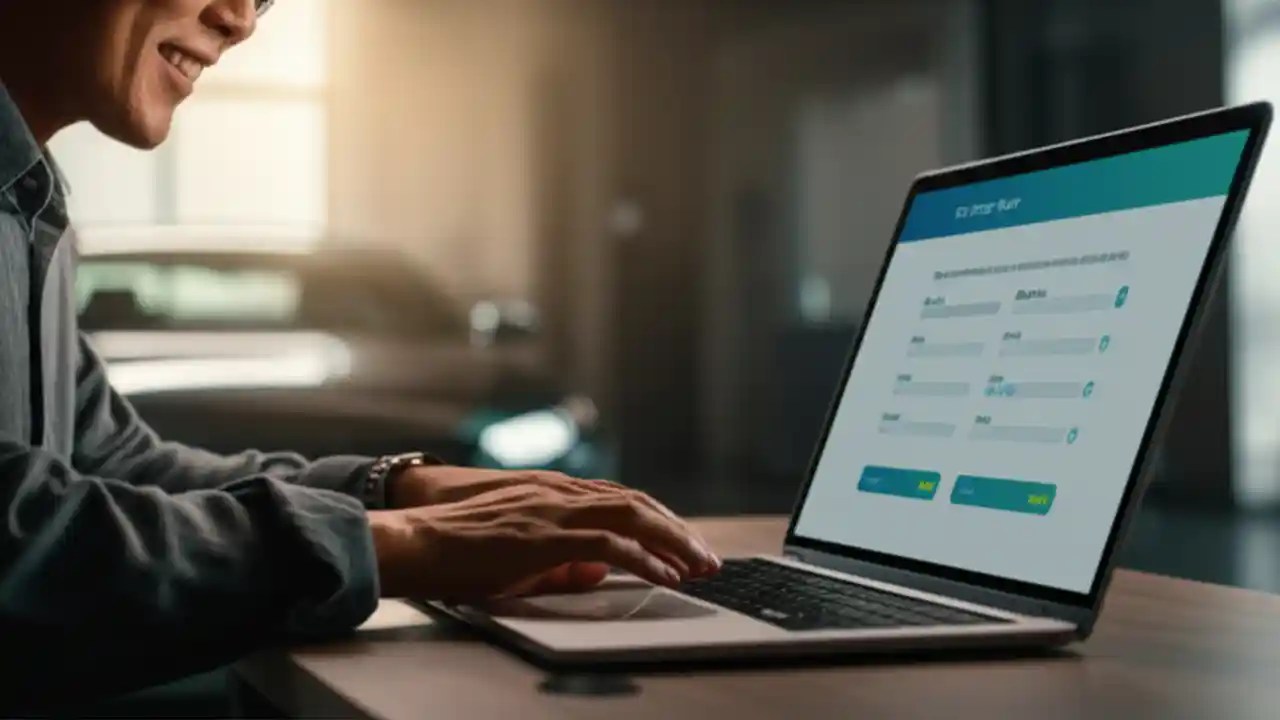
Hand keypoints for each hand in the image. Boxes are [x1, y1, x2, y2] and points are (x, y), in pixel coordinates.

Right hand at [387, 465, 713, 571]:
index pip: (621, 499)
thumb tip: (599, 573)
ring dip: (673, 542)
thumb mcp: (519, 554)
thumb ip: (561, 561)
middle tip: (707, 557)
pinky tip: (666, 575)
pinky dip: (645, 559)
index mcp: (553, 492)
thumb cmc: (456, 551)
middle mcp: (560, 493)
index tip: (684, 542)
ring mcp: (555, 510)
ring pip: (632, 517)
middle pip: (637, 503)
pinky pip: (611, 546)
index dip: (658, 519)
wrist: (416, 540)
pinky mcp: (548, 535)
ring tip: (699, 566)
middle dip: (678, 530)